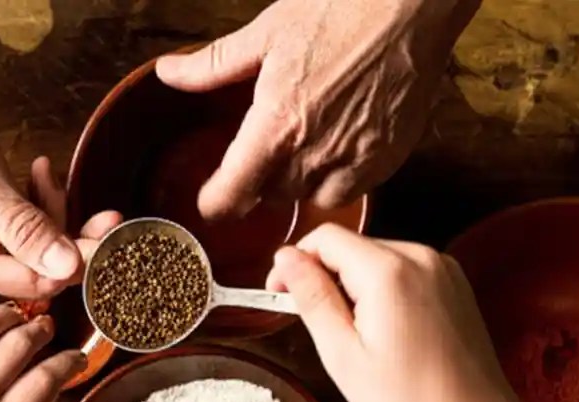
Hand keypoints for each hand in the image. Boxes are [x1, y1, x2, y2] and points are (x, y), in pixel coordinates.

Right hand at [0, 96, 118, 295]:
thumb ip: (24, 226)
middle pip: (39, 270)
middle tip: (106, 215)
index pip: (29, 282)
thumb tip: (66, 267)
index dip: (75, 264)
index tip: (111, 238)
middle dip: (70, 238)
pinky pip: (32, 232)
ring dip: (56, 214)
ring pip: (41, 250)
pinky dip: (44, 206)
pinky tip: (39, 175)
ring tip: (46, 174)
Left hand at [156, 0, 477, 215]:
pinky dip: (339, 179)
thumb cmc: (340, 9)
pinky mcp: (389, 158)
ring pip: (312, 198)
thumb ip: (212, 65)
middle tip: (262, 153)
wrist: (411, 3)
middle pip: (271, 197)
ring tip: (301, 149)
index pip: (232, 194)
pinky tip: (337, 148)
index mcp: (277, 125)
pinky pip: (353, 190)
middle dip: (260, 183)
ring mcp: (355, 159)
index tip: (209, 201)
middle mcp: (314, 153)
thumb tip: (168, 73)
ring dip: (299, 183)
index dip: (214, 204)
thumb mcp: (265, 33)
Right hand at [266, 224, 515, 401]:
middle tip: (321, 327)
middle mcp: (420, 255)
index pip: (325, 238)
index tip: (282, 297)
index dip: (295, 262)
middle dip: (326, 276)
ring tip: (357, 334)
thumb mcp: (342, 354)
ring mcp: (443, 266)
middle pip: (352, 246)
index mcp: (388, 270)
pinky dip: (384, 289)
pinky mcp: (455, 281)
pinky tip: (387, 329)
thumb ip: (312, 297)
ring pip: (377, 256)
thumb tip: (284, 256)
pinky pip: (404, 269)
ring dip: (355, 284)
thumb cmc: (405, 399)